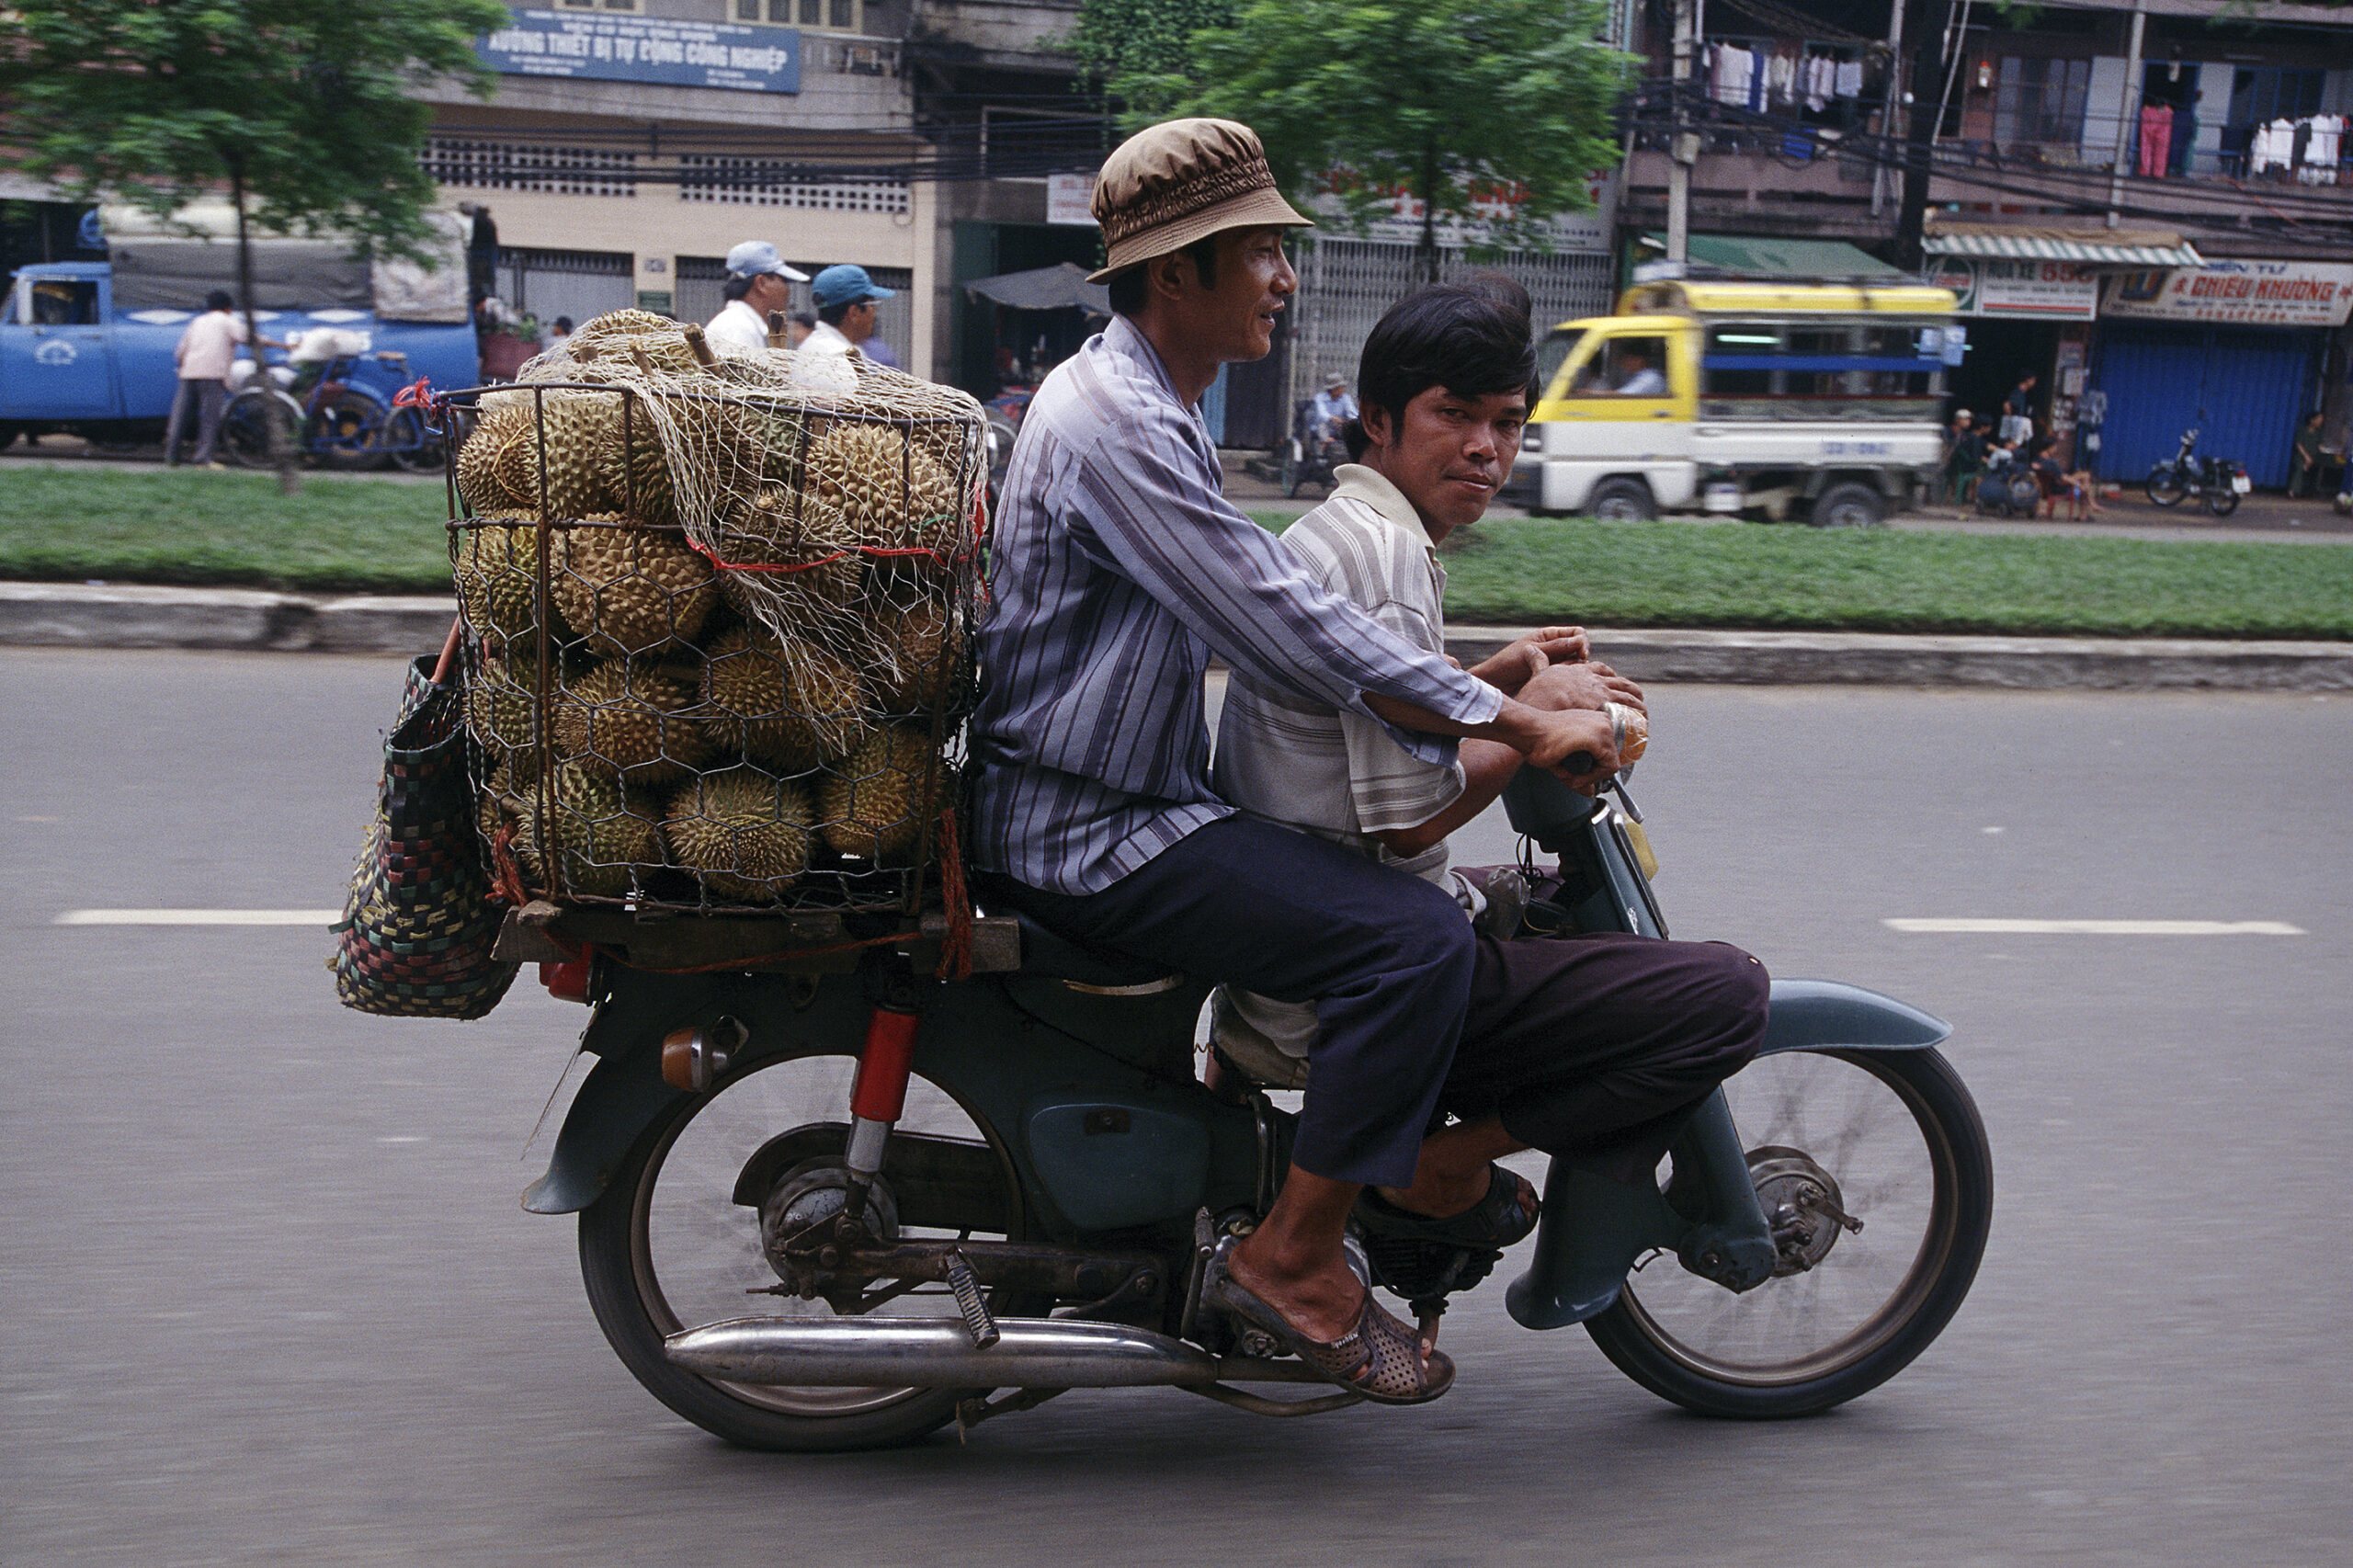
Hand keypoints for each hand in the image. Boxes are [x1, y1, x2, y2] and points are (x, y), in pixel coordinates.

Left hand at [1467, 625, 1589, 694]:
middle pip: (1580, 648)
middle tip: (1578, 668)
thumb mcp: (1533, 652)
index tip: (1582, 654)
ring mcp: (1554, 661)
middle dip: (1582, 656)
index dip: (1583, 641)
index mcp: (1549, 635)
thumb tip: (1580, 640)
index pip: (1577, 633)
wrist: (1495, 682)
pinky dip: (1568, 678)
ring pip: (1576, 663)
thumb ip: (1556, 647)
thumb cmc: (1509, 663)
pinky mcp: (1552, 675)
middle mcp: (1554, 647)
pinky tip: (1562, 683)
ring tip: (1566, 676)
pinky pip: (1567, 675)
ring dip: (1576, 668)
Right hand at [1515, 706, 1619, 794]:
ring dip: (1591, 776)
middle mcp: (1603, 721)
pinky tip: (1573, 775)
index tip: (1580, 774)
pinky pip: (1607, 768)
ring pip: (1611, 765)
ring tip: (1571, 775)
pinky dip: (1591, 777)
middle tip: (1573, 776)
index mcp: (1597, 721)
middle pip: (1612, 759)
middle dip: (1593, 773)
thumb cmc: (1540, 739)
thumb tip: (1591, 792)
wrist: (1528, 731)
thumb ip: (1580, 773)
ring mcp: (1603, 728)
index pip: (1609, 753)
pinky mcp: (1598, 738)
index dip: (1595, 769)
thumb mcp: (1566, 758)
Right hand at [1518, 660, 1644, 714]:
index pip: (1601, 670)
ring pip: (1630, 697)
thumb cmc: (1534, 696)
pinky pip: (1630, 713)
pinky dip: (1637, 719)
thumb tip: (1531, 649)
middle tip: (1636, 702)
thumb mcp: (1537, 673)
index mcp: (1580, 672)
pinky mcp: (1606, 710)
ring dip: (1639, 707)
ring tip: (1643, 717)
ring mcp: (1602, 694)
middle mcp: (1595, 681)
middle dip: (1632, 692)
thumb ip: (1537, 661)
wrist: (1537, 713)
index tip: (1613, 683)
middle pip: (1622, 683)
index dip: (1610, 677)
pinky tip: (1640, 727)